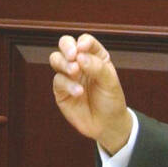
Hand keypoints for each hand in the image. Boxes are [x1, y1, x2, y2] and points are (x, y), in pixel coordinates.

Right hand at [51, 33, 132, 154]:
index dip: (83, 42)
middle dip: (66, 46)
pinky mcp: (60, 90)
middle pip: (65, 44)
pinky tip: (78, 92)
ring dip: (64, 63)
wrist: (107, 125)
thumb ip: (97, 67)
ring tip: (75, 72)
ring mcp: (68, 75)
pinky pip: (58, 81)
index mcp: (94, 56)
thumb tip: (80, 57)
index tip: (83, 50)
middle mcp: (79, 63)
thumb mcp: (110, 83)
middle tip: (73, 56)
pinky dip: (68, 85)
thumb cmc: (111, 100)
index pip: (85, 41)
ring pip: (56, 59)